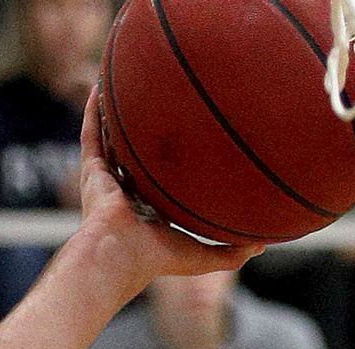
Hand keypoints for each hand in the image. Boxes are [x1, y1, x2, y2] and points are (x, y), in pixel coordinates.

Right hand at [71, 83, 264, 296]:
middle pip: (135, 151)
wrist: (120, 256)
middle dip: (143, 130)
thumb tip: (263, 244)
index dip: (171, 161)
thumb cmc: (157, 258)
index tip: (189, 139)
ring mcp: (106, 179)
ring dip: (114, 113)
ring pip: (110, 138)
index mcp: (148, 208)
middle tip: (159, 102)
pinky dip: (94, 110)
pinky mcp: (92, 171)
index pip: (160, 179)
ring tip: (122, 83)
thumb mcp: (202, 256)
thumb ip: (231, 252)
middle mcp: (124, 190)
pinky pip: (92, 134)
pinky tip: (100, 86)